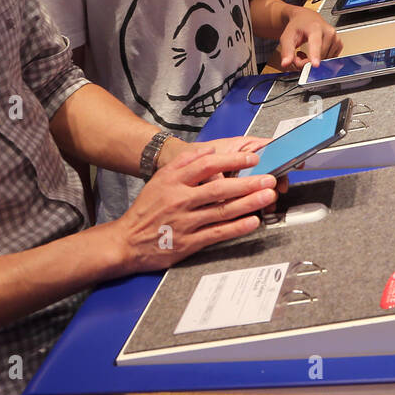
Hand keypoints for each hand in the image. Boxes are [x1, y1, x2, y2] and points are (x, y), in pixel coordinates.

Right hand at [110, 142, 279, 272]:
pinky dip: (236, 228)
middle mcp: (179, 200)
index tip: (252, 159)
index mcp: (173, 182)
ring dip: (248, 203)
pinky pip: (217, 233)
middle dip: (247, 183)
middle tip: (269, 178)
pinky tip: (252, 221)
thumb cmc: (146, 210)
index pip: (207, 166)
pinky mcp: (188, 243)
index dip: (232, 161)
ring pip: (222, 211)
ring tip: (267, 196)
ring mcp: (185, 222)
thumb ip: (184, 163)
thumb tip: (209, 151)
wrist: (126, 242)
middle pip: (219, 189)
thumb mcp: (160, 179)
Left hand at [276, 7, 342, 70]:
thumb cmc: (298, 26)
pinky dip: (322, 59)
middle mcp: (328, 32)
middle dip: (307, 61)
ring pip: (325, 59)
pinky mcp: (339, 43)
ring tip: (308, 51)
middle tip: (298, 55)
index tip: (315, 64)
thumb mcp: (287, 37)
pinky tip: (316, 52)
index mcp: (315, 27)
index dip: (315, 55)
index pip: (316, 43)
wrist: (307, 18)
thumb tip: (286, 63)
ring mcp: (335, 38)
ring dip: (315, 60)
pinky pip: (330, 58)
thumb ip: (286, 51)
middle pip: (319, 56)